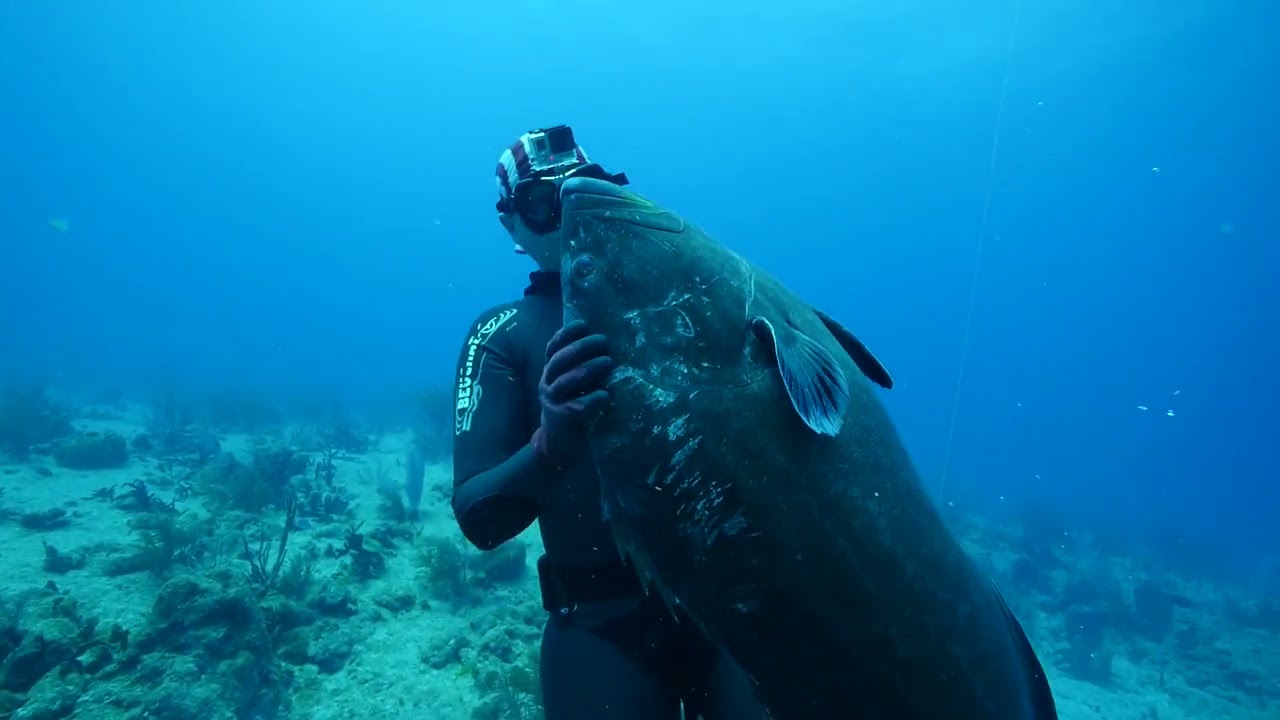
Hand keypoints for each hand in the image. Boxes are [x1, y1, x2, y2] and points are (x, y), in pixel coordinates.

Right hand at [533, 320, 612, 459]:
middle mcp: (547, 383)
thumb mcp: (573, 381)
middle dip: (581, 348)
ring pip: (565, 382)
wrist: (560, 442)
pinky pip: (575, 408)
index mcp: (550, 370)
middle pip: (560, 361)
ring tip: (609, 362)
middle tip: (604, 341)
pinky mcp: (561, 420)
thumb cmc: (573, 403)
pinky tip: (606, 395)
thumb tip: (606, 341)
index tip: (583, 325)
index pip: (553, 347)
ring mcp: (551, 402)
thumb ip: (582, 363)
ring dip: (588, 370)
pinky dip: (592, 400)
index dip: (566, 334)